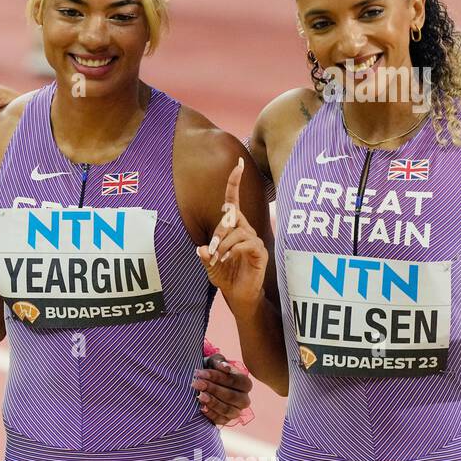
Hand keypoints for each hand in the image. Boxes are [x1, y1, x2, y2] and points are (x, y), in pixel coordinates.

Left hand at [193, 352, 254, 426]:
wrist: (203, 383)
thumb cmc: (211, 369)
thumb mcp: (214, 362)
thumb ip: (219, 362)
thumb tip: (225, 367)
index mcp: (245, 383)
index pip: (235, 381)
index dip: (218, 377)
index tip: (200, 373)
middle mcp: (244, 399)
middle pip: (232, 396)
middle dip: (213, 389)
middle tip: (196, 383)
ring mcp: (236, 411)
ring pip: (227, 409)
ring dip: (212, 402)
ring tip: (199, 396)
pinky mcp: (225, 420)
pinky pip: (220, 420)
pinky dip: (210, 414)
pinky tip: (200, 407)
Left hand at [197, 158, 267, 313]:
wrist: (239, 295)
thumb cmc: (226, 276)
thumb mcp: (209, 264)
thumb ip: (204, 255)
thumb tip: (200, 248)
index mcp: (234, 228)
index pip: (234, 202)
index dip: (234, 183)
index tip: (238, 164)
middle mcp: (245, 230)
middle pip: (232, 217)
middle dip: (219, 232)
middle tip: (210, 250)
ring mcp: (254, 240)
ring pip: (238, 232)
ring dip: (223, 244)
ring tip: (217, 258)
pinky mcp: (260, 252)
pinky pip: (246, 243)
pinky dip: (232, 250)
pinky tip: (226, 260)